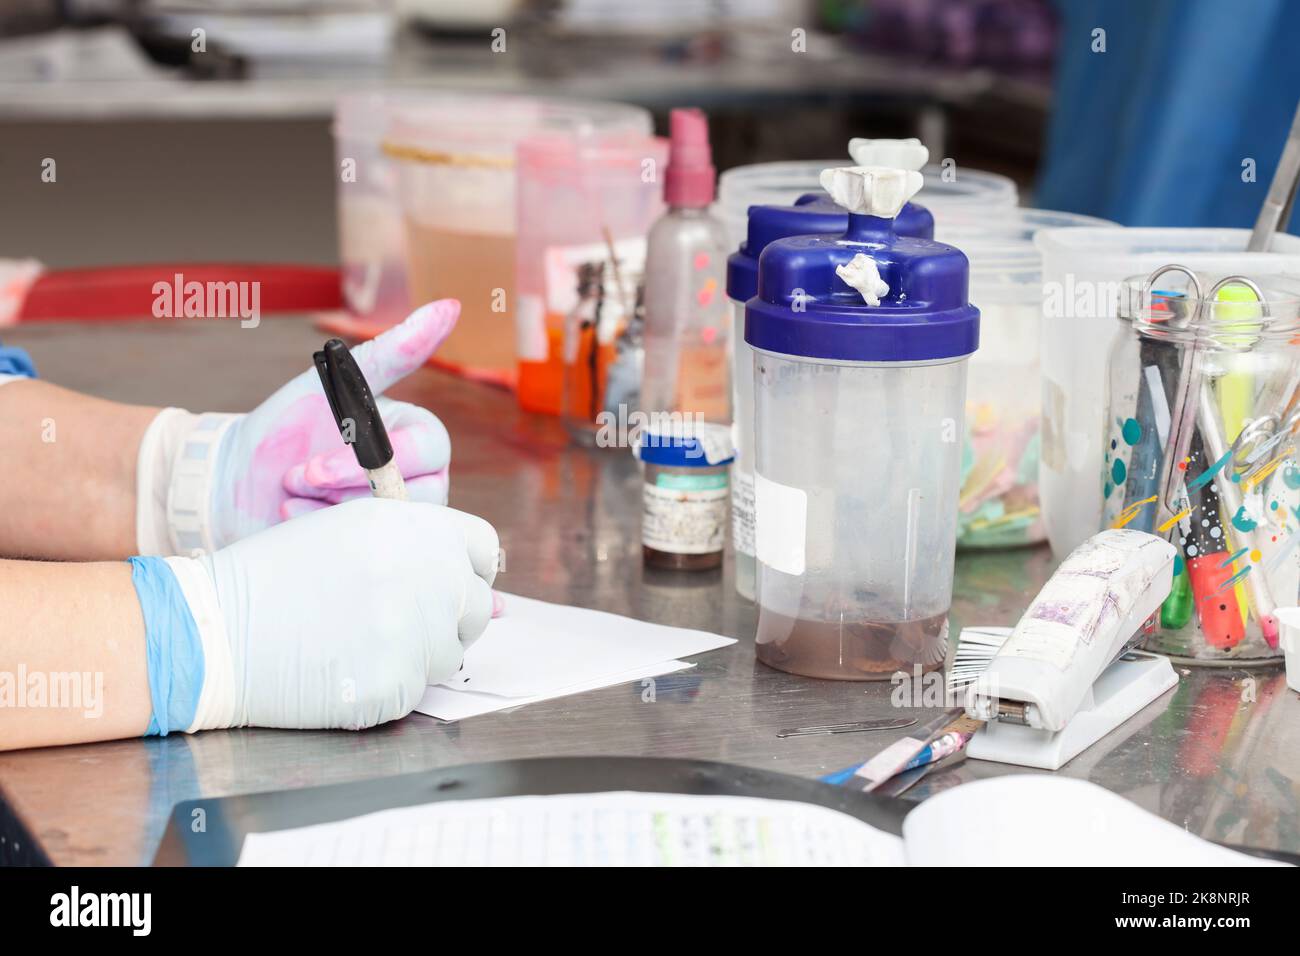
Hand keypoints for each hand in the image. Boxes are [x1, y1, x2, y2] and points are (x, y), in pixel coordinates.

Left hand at [137, 300, 459, 553]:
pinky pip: (377, 550)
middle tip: (297, 478)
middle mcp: (417, 476)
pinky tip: (298, 521)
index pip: (431, 447)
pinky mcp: (376, 549)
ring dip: (335, 511)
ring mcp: (398, 516)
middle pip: (421, 492)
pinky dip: (328, 535)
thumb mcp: (332, 384)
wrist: (232, 484)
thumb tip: (451, 306)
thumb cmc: (282, 429)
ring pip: (399, 524)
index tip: (318, 463)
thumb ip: (392, 351)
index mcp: (413, 433)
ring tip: (293, 497)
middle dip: (349, 488)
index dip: (378, 458)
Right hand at [139, 498, 499, 732]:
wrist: (216, 630)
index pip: (483, 550)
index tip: (441, 583)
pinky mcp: (397, 686)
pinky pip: (414, 690)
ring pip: (448, 654)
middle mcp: (427, 576)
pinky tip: (341, 666)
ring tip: (354, 638)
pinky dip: (385, 685)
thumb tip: (498, 604)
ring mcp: (415, 634)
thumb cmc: (278, 576)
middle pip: (474, 606)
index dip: (462, 568)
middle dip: (443, 616)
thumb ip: (424, 552)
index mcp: (417, 529)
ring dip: (414, 653)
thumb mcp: (351, 532)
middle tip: (387, 617)